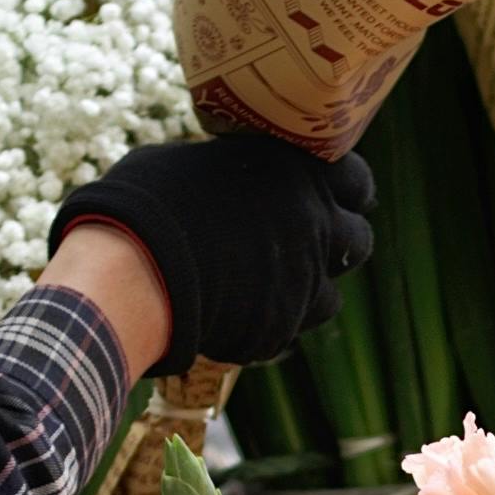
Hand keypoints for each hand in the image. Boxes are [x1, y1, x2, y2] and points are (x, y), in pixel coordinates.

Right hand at [50, 135, 378, 367]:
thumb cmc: (148, 201)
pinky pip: (286, 331)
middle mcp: (315, 224)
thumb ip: (228, 172)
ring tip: (260, 290)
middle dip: (335, 247)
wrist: (135, 268)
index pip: (357, 181)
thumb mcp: (189, 163)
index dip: (346, 193)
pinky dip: (265, 326)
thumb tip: (217, 175)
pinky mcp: (282, 327)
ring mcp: (304, 280)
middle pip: (358, 241)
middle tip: (301, 249)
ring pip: (330, 298)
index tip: (331, 200)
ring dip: (304, 295)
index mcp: (298, 172)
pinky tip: (230, 315)